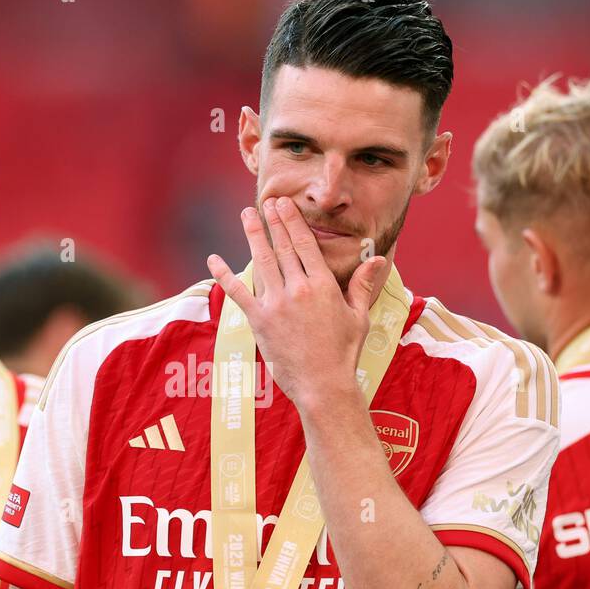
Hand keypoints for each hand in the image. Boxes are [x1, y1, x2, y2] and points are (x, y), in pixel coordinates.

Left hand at [206, 197, 389, 411]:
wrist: (323, 385)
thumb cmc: (344, 353)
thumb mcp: (359, 316)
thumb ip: (362, 284)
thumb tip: (376, 259)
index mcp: (323, 286)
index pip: (304, 244)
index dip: (293, 222)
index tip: (285, 205)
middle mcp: (298, 290)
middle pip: (282, 247)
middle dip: (273, 222)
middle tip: (266, 202)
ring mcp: (276, 305)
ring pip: (262, 262)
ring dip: (253, 236)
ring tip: (247, 215)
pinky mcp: (259, 321)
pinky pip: (238, 293)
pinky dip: (224, 275)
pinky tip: (214, 259)